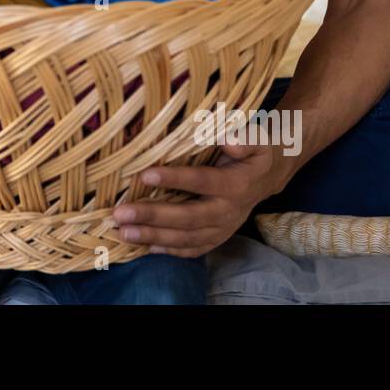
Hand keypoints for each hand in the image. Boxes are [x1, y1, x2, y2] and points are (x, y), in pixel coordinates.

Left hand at [111, 141, 286, 256]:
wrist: (268, 178)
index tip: (144, 175)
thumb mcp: (257, 140)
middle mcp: (228, 211)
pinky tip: (144, 247)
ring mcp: (223, 229)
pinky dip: (169, 250)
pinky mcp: (217, 238)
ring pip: (186, 238)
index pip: (201, 182)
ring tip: (123, 232)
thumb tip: (226, 140)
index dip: (174, 179)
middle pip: (188, 217)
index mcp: (235, 184)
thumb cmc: (254, 153)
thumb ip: (243, 139)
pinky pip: (193, 249)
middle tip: (121, 213)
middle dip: (153, 216)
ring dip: (153, 237)